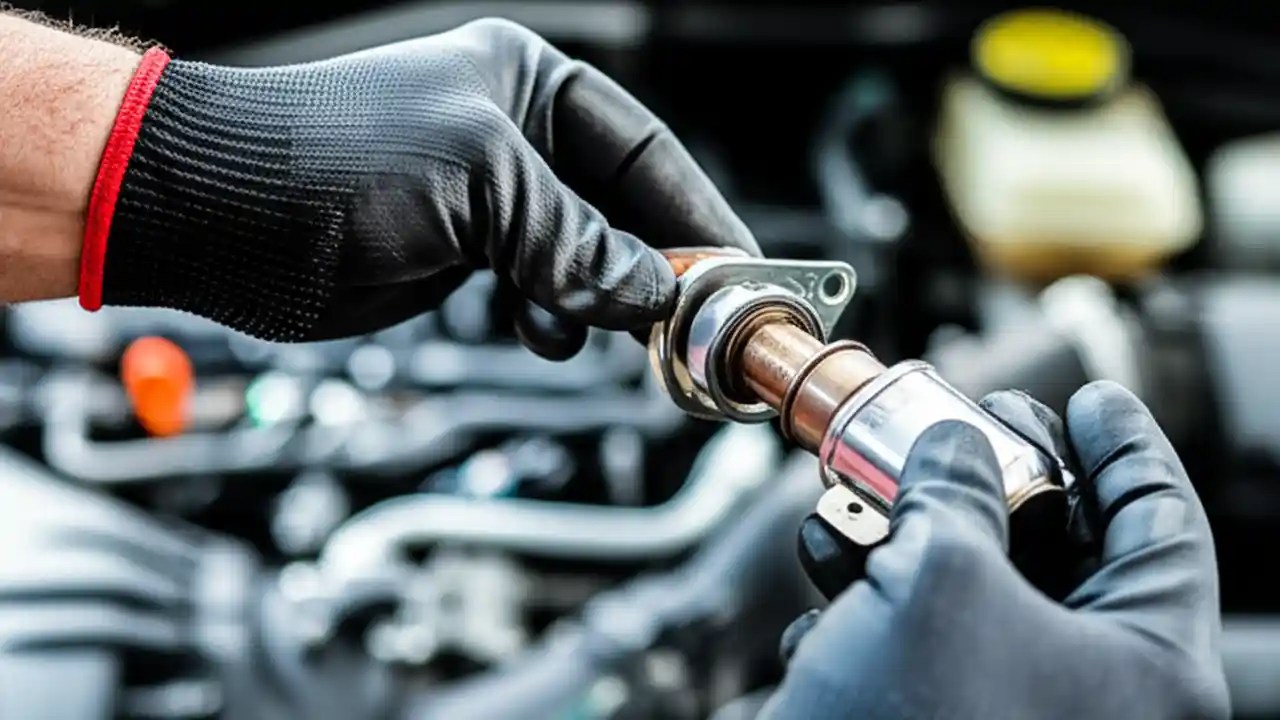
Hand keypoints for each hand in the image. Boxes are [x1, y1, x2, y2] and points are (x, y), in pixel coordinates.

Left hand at [90, 19, 758, 353]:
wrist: (220, 214)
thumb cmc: (331, 157)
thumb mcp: (481, 184)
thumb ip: (576, 241)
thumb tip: (653, 292)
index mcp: (530, 86)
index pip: (645, 150)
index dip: (695, 211)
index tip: (737, 268)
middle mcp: (515, 139)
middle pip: (621, 209)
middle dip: (656, 266)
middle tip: (695, 319)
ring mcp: (489, 201)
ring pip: (583, 258)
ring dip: (606, 300)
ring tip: (620, 333)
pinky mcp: (461, 256)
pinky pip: (539, 291)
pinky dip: (556, 318)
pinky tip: (551, 333)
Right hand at [761, 381, 1229, 719]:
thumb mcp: (943, 577)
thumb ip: (956, 488)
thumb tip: (950, 447)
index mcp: (1147, 667)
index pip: (1163, 524)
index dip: (1127, 444)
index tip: (1095, 396)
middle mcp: (1096, 696)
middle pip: (1061, 549)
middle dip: (996, 480)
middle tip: (965, 423)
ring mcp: (1016, 713)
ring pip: (978, 591)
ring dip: (910, 536)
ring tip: (859, 499)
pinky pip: (928, 640)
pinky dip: (878, 602)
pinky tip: (830, 580)